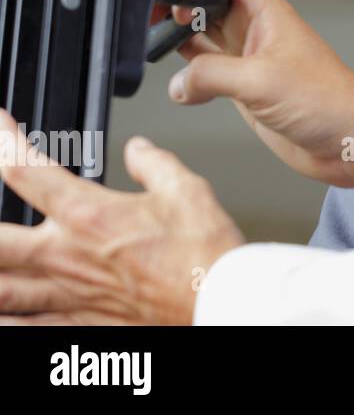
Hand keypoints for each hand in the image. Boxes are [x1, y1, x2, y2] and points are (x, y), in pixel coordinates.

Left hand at [0, 110, 242, 324]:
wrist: (219, 302)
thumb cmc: (204, 253)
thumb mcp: (186, 189)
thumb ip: (154, 164)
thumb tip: (139, 149)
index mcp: (88, 215)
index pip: (24, 169)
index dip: (1, 139)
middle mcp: (66, 256)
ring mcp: (68, 294)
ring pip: (2, 290)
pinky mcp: (80, 323)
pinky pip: (27, 326)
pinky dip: (9, 319)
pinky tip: (4, 313)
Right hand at [165, 0, 353, 187]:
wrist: (348, 138)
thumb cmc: (325, 100)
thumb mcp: (260, 80)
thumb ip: (212, 75)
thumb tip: (179, 83)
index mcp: (264, 12)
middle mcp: (253, 31)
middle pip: (205, 4)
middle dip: (178, 11)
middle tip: (157, 27)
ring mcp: (247, 60)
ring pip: (201, 39)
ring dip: (179, 46)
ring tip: (163, 55)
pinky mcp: (244, 88)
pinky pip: (206, 75)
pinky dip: (189, 82)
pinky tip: (184, 92)